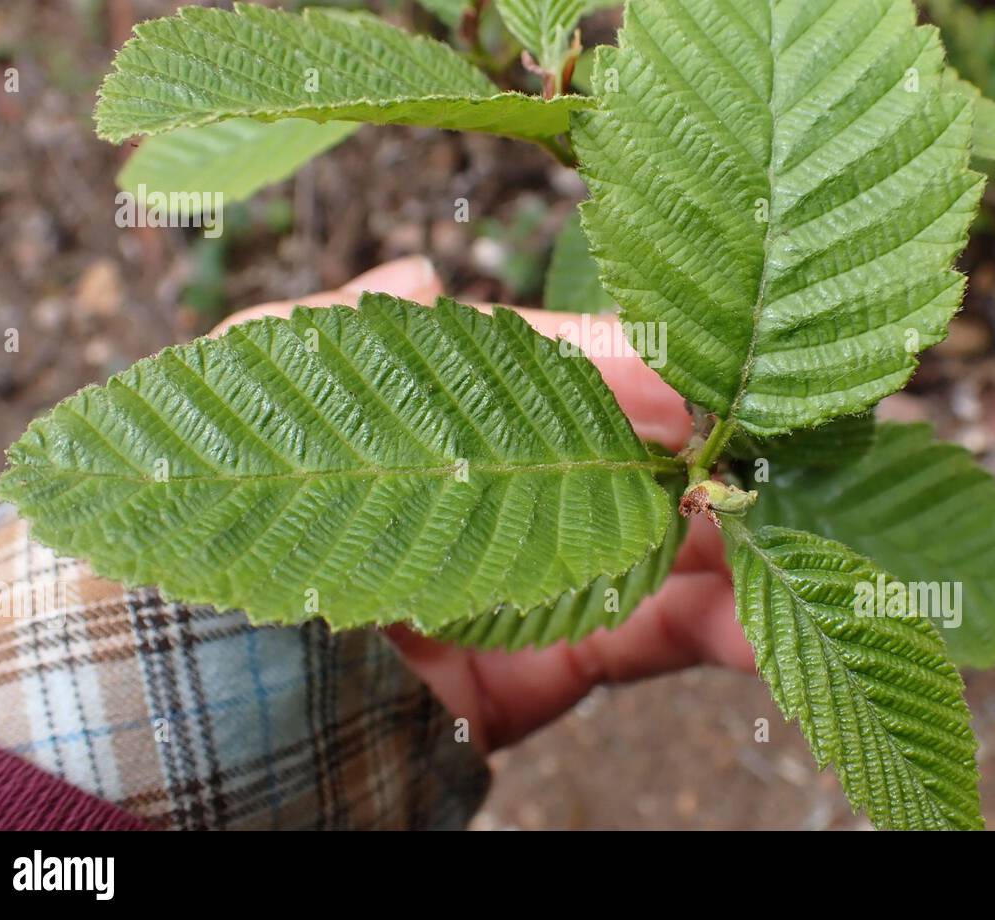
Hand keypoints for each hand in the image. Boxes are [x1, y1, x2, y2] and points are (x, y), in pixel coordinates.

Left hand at [214, 257, 753, 752]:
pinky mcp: (547, 668)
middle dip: (716, 444)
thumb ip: (331, 324)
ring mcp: (526, 577)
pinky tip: (782, 611)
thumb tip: (423, 265)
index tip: (705, 368)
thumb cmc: (196, 531)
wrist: (175, 728)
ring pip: (665, 542)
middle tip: (794, 438)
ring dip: (745, 531)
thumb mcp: (248, 395)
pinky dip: (730, 623)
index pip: (559, 371)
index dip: (634, 366)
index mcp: (433, 417)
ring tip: (819, 523)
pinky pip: (656, 636)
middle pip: (629, 455)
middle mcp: (490, 488)